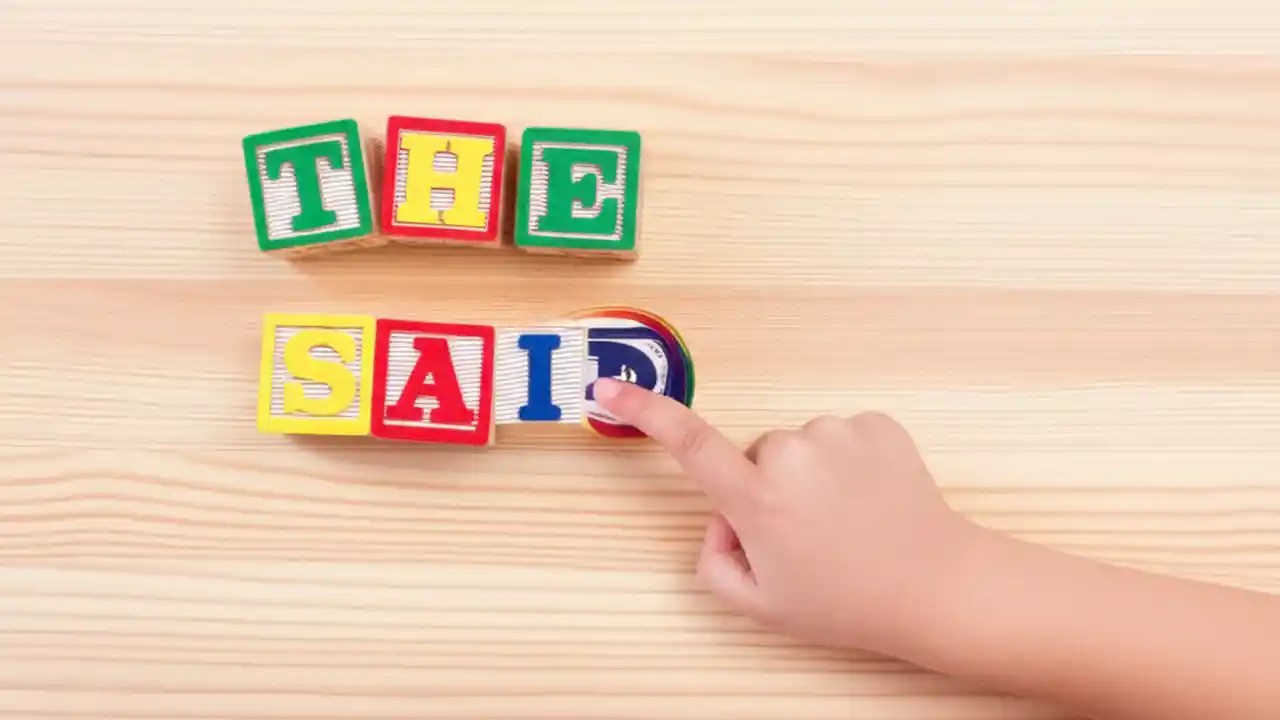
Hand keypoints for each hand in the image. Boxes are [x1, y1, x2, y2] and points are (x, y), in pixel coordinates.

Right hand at [593, 378, 978, 655]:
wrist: (935, 586)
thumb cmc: (847, 601)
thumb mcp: (761, 606)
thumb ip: (713, 562)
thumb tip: (720, 520)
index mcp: (759, 500)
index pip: (687, 443)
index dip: (643, 411)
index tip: (608, 387)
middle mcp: (793, 456)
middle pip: (753, 456)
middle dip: (764, 488)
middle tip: (803, 536)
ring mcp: (838, 435)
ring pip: (798, 447)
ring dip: (808, 476)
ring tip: (843, 521)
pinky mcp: (876, 425)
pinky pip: (838, 438)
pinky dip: (846, 464)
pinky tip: (867, 500)